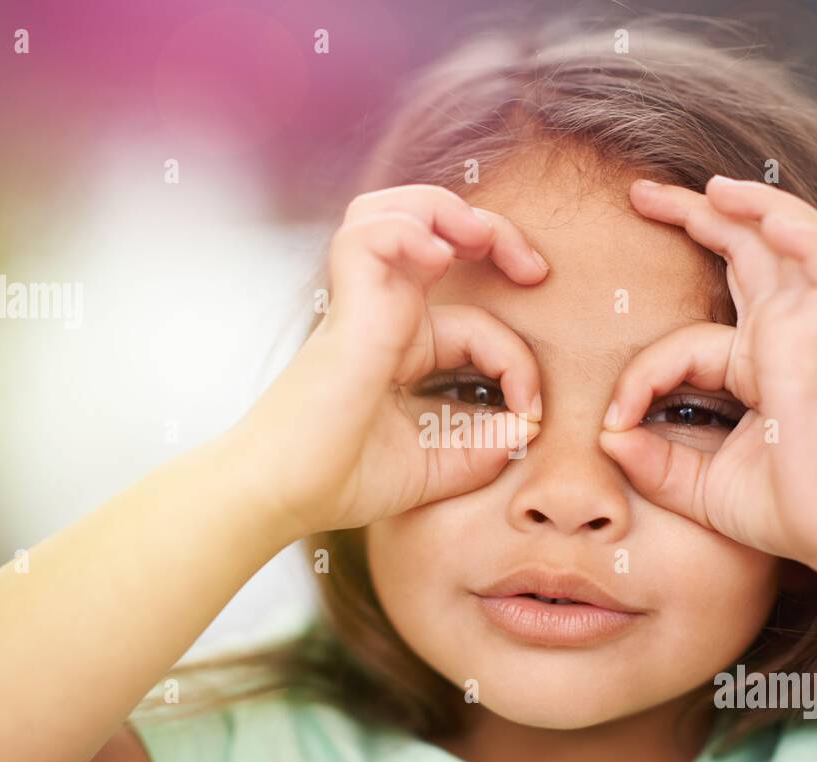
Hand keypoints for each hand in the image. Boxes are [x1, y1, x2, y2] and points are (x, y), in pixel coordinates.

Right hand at [237, 184, 548, 539]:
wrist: (283, 497)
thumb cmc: (344, 480)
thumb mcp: (439, 465)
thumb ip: (488, 446)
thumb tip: (531, 424)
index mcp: (406, 344)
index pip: (479, 323)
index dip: (519, 360)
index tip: (530, 412)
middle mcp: (385, 315)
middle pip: (433, 230)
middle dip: (493, 233)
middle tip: (533, 270)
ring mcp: (363, 307)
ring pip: (392, 211)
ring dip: (443, 209)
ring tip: (479, 236)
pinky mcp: (346, 311)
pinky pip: (367, 237)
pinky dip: (405, 230)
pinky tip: (438, 253)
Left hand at [598, 175, 816, 566]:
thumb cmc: (786, 512)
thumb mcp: (698, 487)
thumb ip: (651, 462)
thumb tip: (607, 435)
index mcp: (755, 366)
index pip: (683, 341)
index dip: (639, 377)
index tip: (614, 424)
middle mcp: (781, 339)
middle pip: (743, 252)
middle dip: (695, 214)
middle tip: (640, 193)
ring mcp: (805, 333)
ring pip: (786, 242)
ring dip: (751, 205)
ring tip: (710, 184)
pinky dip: (802, 236)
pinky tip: (765, 217)